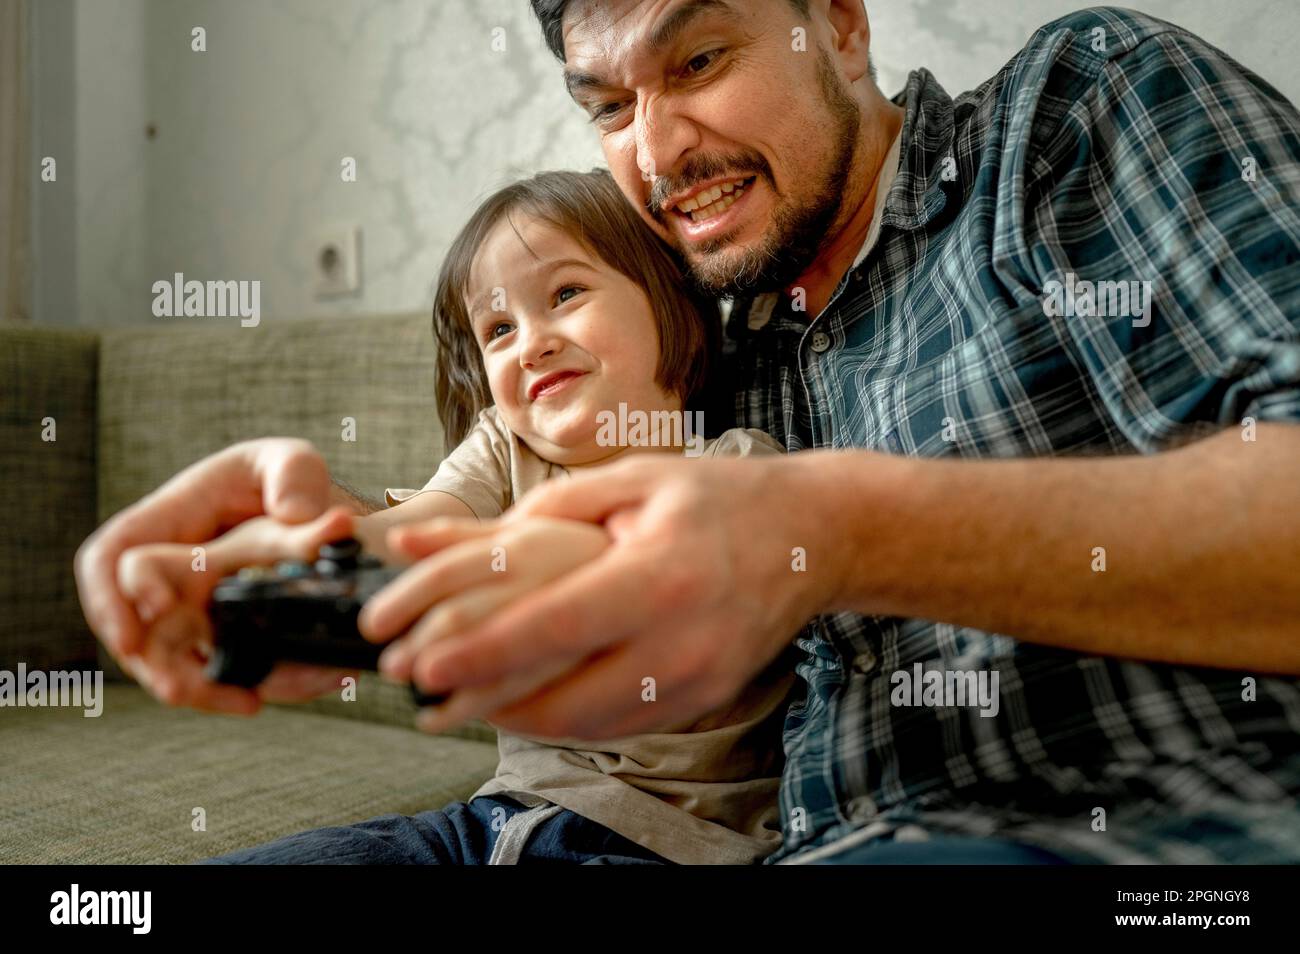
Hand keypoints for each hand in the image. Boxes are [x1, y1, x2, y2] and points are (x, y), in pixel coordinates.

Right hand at [75, 438, 332, 708]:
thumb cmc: (287, 477)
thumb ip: (293, 476)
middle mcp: (168, 567)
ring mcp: (191, 602)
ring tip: (236, 700)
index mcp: (168, 520)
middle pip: (129, 621)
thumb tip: (296, 517)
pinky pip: (208, 663)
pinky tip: (257, 696)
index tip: (129, 633)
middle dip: (146, 659)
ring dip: (190, 684)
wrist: (318, 512)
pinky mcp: (221, 628)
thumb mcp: (292, 461)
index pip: (109, 557)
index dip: (108, 598)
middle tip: (175, 688)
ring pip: (166, 653)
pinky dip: (226, 684)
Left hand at [376, 453, 844, 739]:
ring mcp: (697, 681)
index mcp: (659, 576)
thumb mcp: (639, 479)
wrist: (815, 539)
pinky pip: (619, 725)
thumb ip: (553, 507)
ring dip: (517, 718)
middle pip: (562, 699)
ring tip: (462, 697)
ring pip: (587, 724)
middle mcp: (681, 642)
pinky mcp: (703, 700)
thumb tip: (472, 534)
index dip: (481, 652)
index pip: (553, 628)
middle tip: (424, 691)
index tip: (422, 663)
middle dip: (483, 702)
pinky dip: (566, 717)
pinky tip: (527, 698)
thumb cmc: (721, 499)